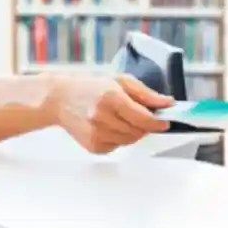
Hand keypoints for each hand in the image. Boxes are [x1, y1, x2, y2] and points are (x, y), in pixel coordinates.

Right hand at [50, 74, 173, 153]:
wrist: (60, 99)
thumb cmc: (91, 88)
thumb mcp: (121, 81)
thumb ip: (146, 94)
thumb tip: (168, 104)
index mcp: (111, 98)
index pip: (144, 118)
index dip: (158, 122)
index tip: (164, 121)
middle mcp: (102, 117)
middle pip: (138, 131)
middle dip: (145, 126)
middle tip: (141, 116)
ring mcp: (96, 134)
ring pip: (130, 141)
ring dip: (133, 132)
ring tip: (121, 118)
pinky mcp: (93, 146)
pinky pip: (117, 146)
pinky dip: (120, 138)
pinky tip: (110, 126)